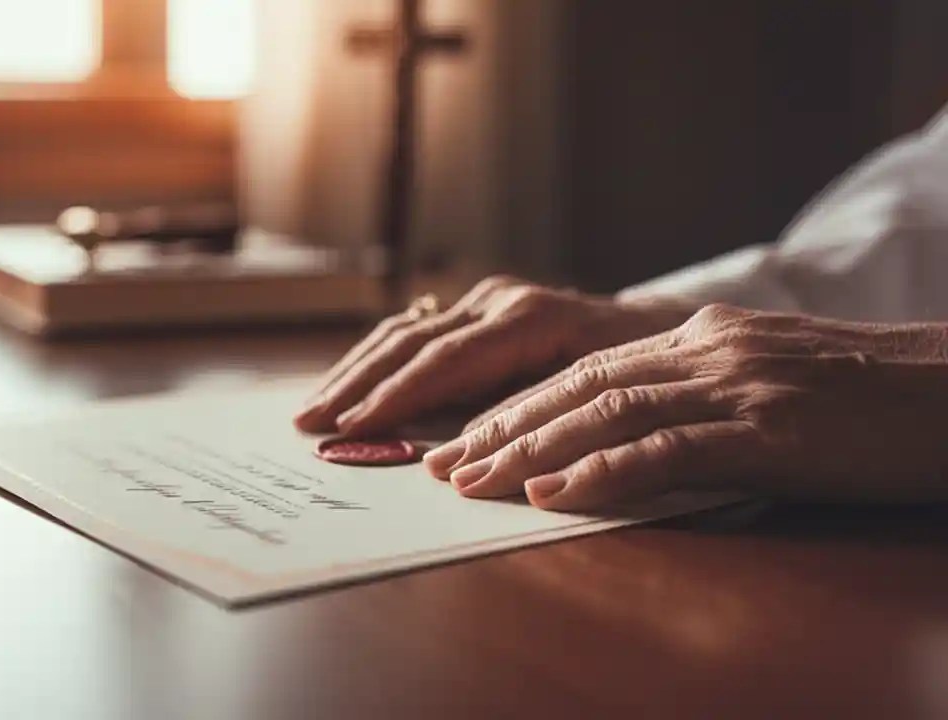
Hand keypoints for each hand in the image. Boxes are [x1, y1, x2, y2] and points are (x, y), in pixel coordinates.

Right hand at [294, 276, 694, 435]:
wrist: (658, 334)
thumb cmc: (639, 374)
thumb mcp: (599, 397)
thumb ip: (532, 416)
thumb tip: (462, 449)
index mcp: (527, 318)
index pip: (444, 359)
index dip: (394, 395)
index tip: (353, 428)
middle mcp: (499, 301)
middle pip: (411, 341)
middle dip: (358, 385)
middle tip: (311, 423)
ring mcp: (483, 302)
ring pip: (403, 332)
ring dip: (355, 373)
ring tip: (312, 412)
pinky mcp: (475, 312)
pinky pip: (414, 334)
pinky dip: (376, 364)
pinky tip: (347, 390)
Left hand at [424, 304, 947, 511]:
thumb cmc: (871, 396)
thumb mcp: (773, 379)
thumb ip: (703, 394)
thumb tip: (633, 434)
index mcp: (705, 337)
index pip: (587, 368)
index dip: (520, 404)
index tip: (467, 436)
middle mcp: (708, 350)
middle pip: (577, 385)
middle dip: (503, 427)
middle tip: (445, 465)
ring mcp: (736, 385)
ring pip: (605, 411)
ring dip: (529, 450)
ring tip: (473, 482)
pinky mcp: (769, 430)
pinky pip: (665, 450)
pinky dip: (599, 472)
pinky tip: (551, 494)